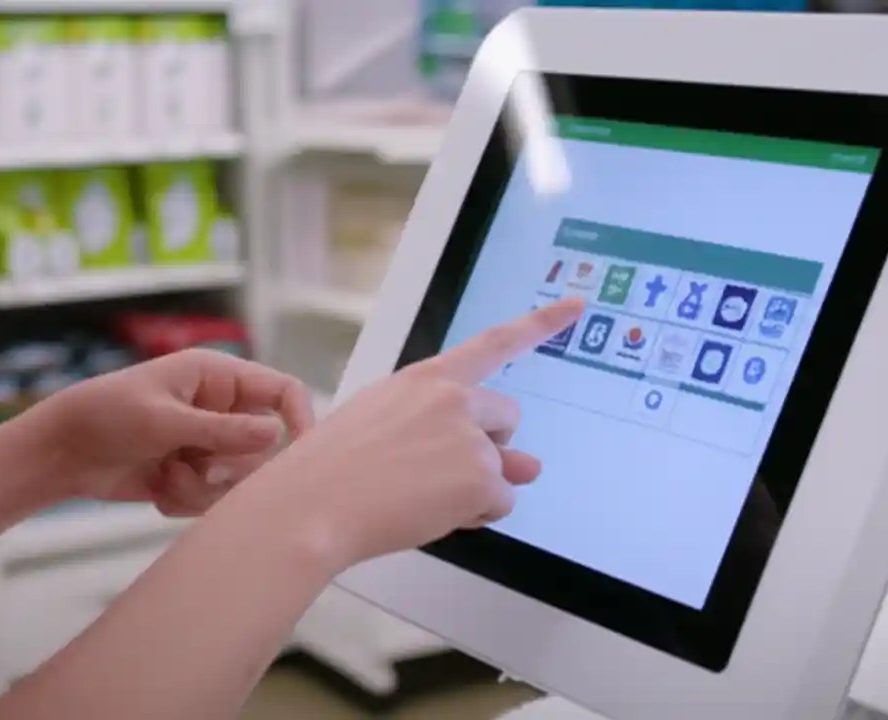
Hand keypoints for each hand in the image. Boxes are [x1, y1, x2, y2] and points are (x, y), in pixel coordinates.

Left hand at [40, 349, 314, 515]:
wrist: (60, 453)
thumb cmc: (105, 416)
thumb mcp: (163, 420)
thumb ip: (221, 430)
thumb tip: (276, 433)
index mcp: (219, 377)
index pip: (282, 391)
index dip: (299, 419)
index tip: (299, 456)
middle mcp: (221, 409)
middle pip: (265, 447)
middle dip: (232, 467)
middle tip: (201, 469)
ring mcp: (208, 444)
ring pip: (238, 480)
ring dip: (202, 488)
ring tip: (165, 475)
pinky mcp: (193, 475)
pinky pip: (213, 500)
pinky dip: (186, 500)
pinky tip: (156, 489)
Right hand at [231, 298, 583, 570]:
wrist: (311, 505)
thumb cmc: (334, 469)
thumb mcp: (390, 433)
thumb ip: (457, 437)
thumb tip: (532, 465)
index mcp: (426, 377)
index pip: (494, 343)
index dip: (540, 324)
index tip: (577, 306)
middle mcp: (454, 397)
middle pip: (506, 418)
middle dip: (487, 445)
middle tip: (435, 472)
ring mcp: (470, 435)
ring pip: (503, 466)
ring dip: (476, 485)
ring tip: (418, 494)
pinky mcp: (481, 475)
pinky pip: (500, 503)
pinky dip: (475, 516)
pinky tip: (428, 513)